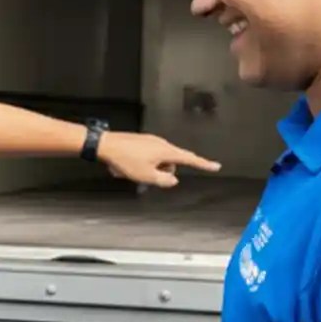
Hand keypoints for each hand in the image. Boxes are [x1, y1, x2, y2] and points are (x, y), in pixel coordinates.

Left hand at [96, 131, 220, 187]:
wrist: (105, 145)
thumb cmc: (126, 160)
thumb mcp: (146, 176)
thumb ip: (164, 180)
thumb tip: (173, 179)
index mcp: (166, 151)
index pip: (189, 159)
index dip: (203, 164)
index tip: (215, 166)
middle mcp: (161, 143)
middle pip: (169, 164)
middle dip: (159, 173)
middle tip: (141, 176)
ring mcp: (150, 141)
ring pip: (155, 162)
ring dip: (145, 170)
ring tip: (128, 171)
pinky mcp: (140, 141)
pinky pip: (144, 158)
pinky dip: (137, 165)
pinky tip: (122, 167)